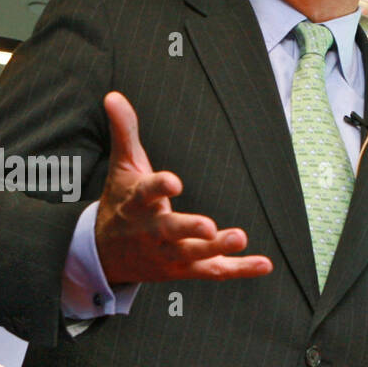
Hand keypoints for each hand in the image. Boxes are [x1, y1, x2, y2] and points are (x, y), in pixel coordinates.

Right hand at [94, 91, 271, 284]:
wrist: (104, 254)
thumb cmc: (120, 203)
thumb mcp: (122, 168)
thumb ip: (125, 132)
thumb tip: (114, 96)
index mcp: (136, 203)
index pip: (146, 193)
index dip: (159, 187)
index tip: (173, 182)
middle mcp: (151, 230)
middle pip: (170, 230)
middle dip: (188, 228)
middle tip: (208, 225)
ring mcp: (167, 253)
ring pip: (192, 253)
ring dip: (215, 248)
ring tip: (239, 237)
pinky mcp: (182, 269)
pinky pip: (212, 271)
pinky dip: (238, 269)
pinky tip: (263, 263)